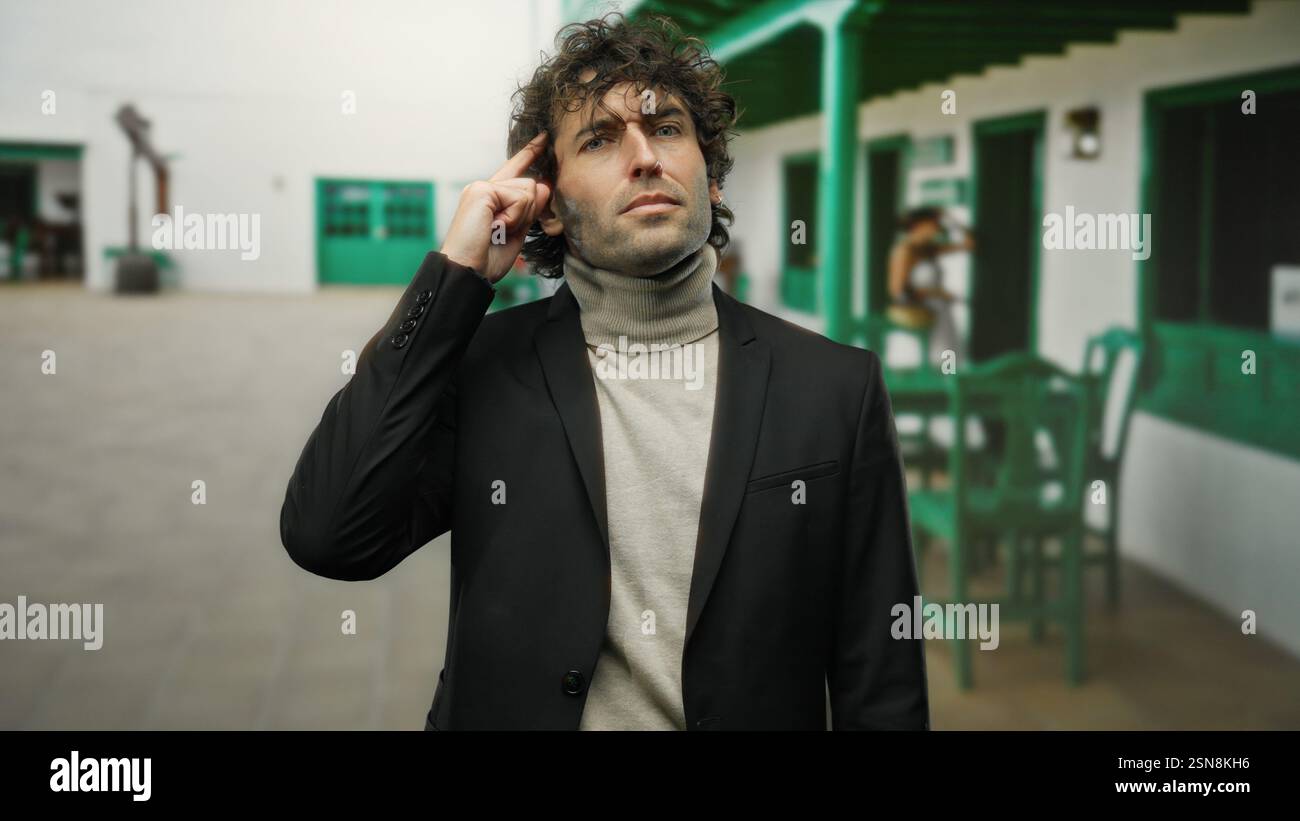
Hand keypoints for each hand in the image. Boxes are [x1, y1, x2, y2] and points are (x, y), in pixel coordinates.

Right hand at [439, 131, 551, 283]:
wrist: (469, 271)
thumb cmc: (487, 259)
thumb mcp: (516, 232)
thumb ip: (530, 209)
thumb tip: (546, 185)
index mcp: (491, 198)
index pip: (514, 170)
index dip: (529, 153)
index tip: (543, 138)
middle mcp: (485, 188)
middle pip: (531, 185)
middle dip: (529, 212)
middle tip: (505, 231)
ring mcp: (481, 187)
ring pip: (528, 190)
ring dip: (521, 217)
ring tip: (499, 230)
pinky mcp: (482, 190)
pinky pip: (520, 198)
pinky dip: (515, 217)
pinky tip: (496, 227)